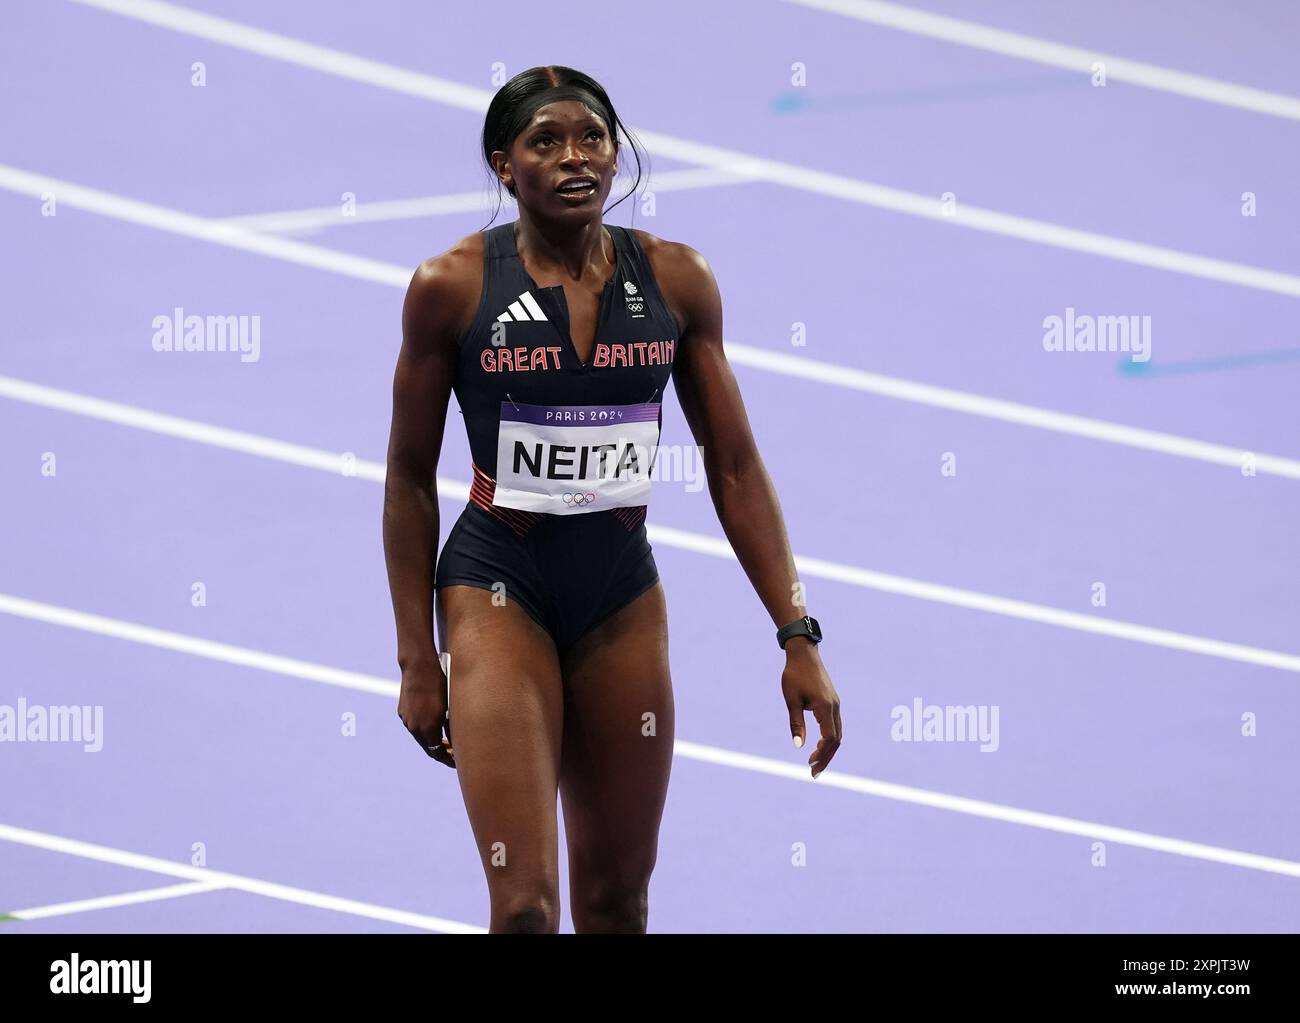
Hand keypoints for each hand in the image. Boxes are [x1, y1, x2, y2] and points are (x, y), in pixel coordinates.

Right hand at [398, 659, 454, 767]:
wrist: (418, 666)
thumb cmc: (439, 684)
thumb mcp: (450, 706)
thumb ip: (451, 726)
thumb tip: (456, 741)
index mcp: (427, 728)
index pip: (438, 753)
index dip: (448, 760)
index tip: (457, 762)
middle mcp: (414, 727)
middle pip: (428, 748)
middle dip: (441, 752)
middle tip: (454, 755)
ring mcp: (406, 720)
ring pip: (421, 737)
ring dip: (432, 741)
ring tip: (446, 740)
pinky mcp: (402, 712)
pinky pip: (415, 725)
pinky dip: (424, 730)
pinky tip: (434, 725)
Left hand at [781, 641, 840, 778]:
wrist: (804, 654)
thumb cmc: (794, 675)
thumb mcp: (791, 700)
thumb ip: (796, 723)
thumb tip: (798, 746)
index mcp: (825, 707)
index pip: (829, 738)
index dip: (822, 755)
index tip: (810, 766)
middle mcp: (834, 707)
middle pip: (836, 740)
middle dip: (826, 758)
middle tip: (813, 773)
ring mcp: (835, 705)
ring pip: (837, 734)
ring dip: (828, 750)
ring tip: (815, 763)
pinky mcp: (833, 702)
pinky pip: (835, 726)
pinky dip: (830, 740)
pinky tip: (819, 747)